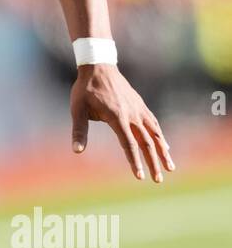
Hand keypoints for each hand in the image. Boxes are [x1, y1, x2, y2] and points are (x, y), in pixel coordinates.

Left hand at [71, 65, 173, 181]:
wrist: (98, 66)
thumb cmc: (85, 89)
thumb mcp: (77, 109)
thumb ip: (79, 131)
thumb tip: (76, 151)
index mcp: (117, 117)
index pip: (129, 144)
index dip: (135, 161)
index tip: (140, 176)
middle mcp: (132, 114)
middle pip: (146, 142)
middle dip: (153, 163)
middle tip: (158, 180)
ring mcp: (138, 109)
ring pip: (155, 133)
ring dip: (163, 151)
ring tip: (170, 167)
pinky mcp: (140, 105)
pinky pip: (154, 123)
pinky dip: (161, 136)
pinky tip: (164, 146)